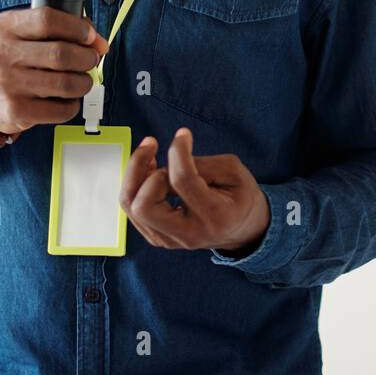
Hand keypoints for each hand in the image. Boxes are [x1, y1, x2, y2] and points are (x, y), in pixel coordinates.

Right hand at [0, 8, 107, 139]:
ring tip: (81, 81)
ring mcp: (8, 83)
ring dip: (83, 82)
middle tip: (91, 60)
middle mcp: (3, 53)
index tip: (90, 36)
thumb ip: (60, 30)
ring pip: (65, 83)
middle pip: (61, 53)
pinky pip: (60, 110)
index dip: (76, 27)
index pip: (47, 19)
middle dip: (87, 58)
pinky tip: (67, 100)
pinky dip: (72, 105)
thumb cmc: (13, 61)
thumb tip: (99, 43)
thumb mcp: (24, 35)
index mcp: (6, 27)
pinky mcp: (16, 110)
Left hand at [119, 128, 270, 253]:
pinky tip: (151, 171)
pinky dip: (135, 186)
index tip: (183, 134)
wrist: (243, 230)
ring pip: (132, 207)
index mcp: (215, 216)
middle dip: (144, 172)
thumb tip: (171, 155)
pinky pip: (132, 209)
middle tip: (157, 151)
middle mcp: (188, 234)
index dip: (178, 151)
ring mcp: (170, 240)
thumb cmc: (239, 196)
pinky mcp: (158, 238)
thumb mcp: (233, 171)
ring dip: (135, 175)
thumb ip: (201, 163)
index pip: (182, 181)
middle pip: (144, 206)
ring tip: (150, 155)